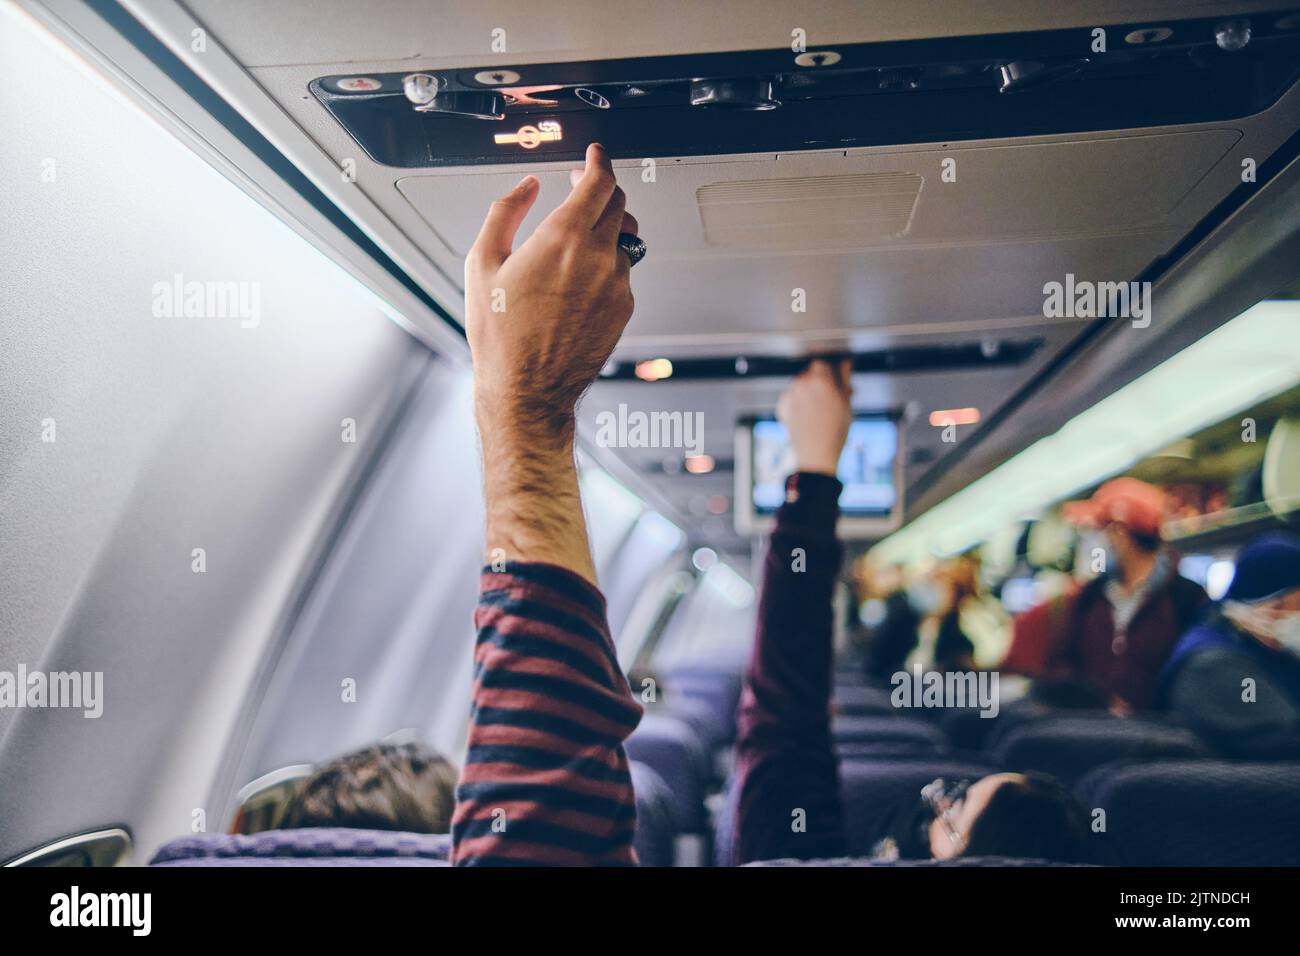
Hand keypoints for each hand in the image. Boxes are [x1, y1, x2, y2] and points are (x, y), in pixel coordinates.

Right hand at [464, 143, 638, 584]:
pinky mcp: (624, 308)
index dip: (600, 161)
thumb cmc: (500, 336)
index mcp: (564, 238)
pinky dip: (607, 265)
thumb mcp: (482, 263)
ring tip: (578, 243)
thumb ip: (505, 212)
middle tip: (583, 192)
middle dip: (602, 191)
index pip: (600, 181)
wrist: (526, 391)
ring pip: (624, 238)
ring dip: (606, 230)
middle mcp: (598, 258)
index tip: (594, 155)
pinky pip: (623, 272)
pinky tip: (578, 283)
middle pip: (619, 204)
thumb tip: (527, 188)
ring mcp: (617, 284)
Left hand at [777, 358, 852, 476]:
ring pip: (800, 384)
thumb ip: (844, 378)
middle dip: (820, 380)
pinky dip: (799, 401)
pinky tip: (810, 414)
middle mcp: (801, 384)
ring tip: (822, 407)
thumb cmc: (834, 431)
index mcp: (819, 380)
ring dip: (809, 390)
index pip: (822, 363)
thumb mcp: (846, 402)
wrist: (816, 455)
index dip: (830, 369)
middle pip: (810, 373)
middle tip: (832, 394)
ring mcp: (789, 395)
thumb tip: (845, 363)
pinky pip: (791, 397)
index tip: (836, 376)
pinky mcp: (782, 407)